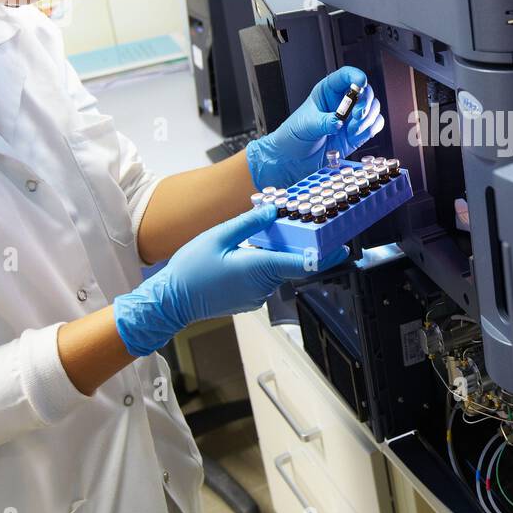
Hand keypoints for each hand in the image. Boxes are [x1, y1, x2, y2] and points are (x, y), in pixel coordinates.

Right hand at [113, 205, 347, 356]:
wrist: (170, 302)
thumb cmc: (190, 271)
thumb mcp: (218, 236)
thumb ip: (249, 223)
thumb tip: (273, 211)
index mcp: (259, 268)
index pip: (303, 263)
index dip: (326, 256)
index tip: (343, 248)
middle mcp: (263, 286)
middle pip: (291, 263)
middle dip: (297, 246)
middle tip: (301, 226)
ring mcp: (256, 296)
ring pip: (276, 270)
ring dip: (276, 255)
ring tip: (266, 236)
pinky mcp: (248, 300)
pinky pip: (264, 279)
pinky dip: (263, 265)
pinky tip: (248, 253)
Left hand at [245, 66, 383, 190]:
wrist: (292, 160)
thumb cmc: (293, 137)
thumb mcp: (306, 126)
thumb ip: (324, 122)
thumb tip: (339, 122)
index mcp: (327, 92)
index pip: (346, 76)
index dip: (356, 76)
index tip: (361, 83)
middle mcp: (343, 103)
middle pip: (366, 92)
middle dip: (366, 103)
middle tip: (358, 115)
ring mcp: (351, 118)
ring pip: (373, 109)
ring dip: (368, 119)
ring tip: (352, 131)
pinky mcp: (357, 134)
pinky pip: (374, 126)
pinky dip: (370, 130)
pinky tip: (356, 136)